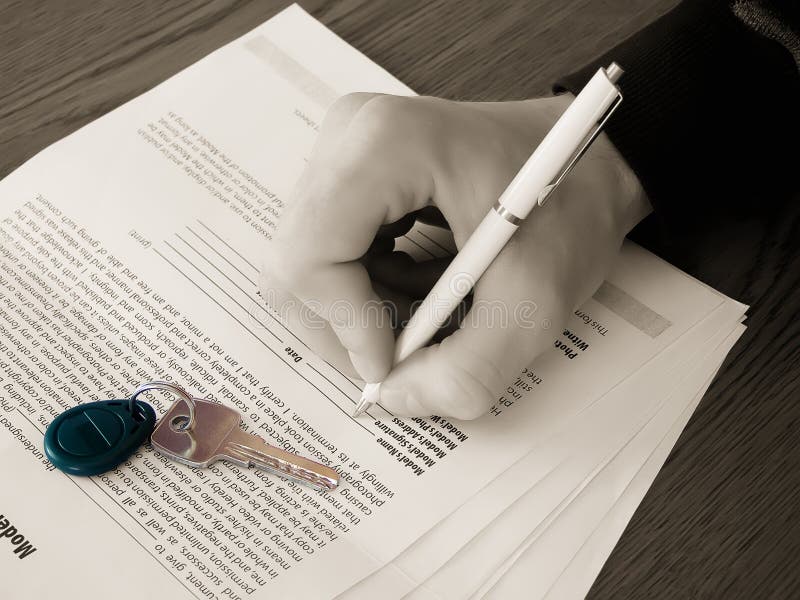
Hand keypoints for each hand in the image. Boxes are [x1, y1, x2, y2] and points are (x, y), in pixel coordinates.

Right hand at [260, 93, 649, 418]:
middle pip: (297, 265)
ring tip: (433, 311)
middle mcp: (348, 135)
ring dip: (365, 311)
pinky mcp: (351, 169)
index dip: (346, 328)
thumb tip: (391, 399)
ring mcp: (345, 148)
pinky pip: (328, 252)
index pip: (309, 259)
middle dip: (351, 326)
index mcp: (384, 146)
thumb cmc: (570, 207)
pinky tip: (422, 288)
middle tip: (415, 347)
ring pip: (309, 265)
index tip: (397, 362)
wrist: (591, 161)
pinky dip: (369, 290)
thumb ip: (466, 373)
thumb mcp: (535, 303)